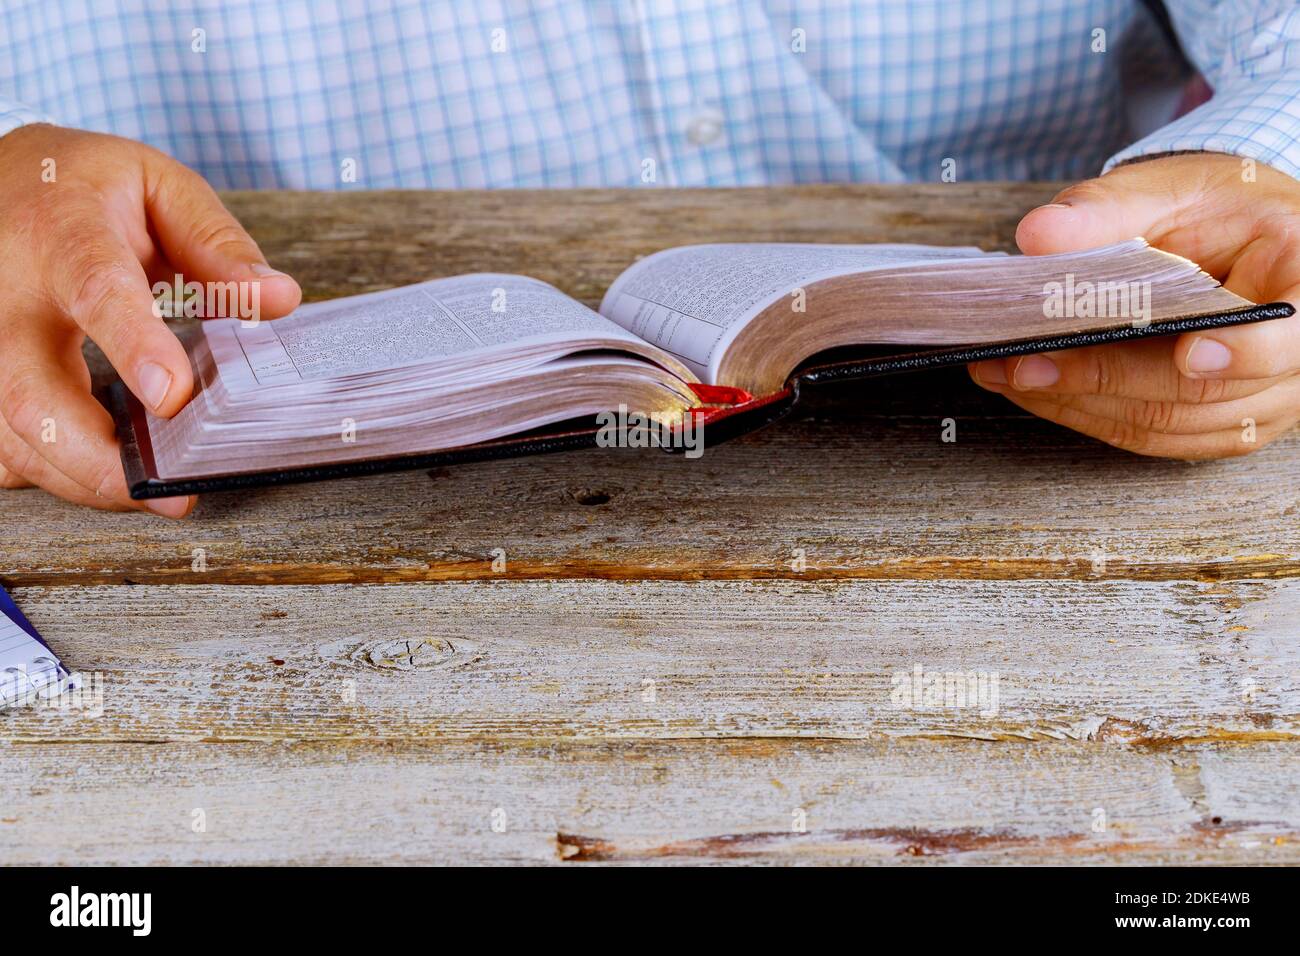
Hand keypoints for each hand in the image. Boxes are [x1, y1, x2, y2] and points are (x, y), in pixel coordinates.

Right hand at [0, 124, 299, 512]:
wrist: (1, 179)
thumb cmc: (88, 186)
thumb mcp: (160, 188)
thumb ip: (218, 244)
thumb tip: (280, 299)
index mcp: (62, 232)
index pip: (96, 290)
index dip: (133, 346)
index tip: (172, 397)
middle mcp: (3, 291)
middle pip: (30, 391)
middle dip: (96, 457)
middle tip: (166, 493)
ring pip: (9, 430)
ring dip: (78, 477)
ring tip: (150, 493)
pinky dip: (48, 469)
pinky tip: (98, 473)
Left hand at [970, 152, 1299, 458]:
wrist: (1229, 234)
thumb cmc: (1209, 207)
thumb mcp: (1166, 188)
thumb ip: (1105, 210)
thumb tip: (1038, 236)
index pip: (1290, 332)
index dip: (1243, 352)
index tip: (1191, 353)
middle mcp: (1298, 349)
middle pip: (1205, 391)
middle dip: (1104, 378)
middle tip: (1022, 362)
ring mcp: (1265, 397)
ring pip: (1171, 423)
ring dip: (1081, 404)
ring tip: (1005, 373)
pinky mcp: (1224, 423)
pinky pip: (1156, 435)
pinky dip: (1089, 414)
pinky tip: (1035, 389)